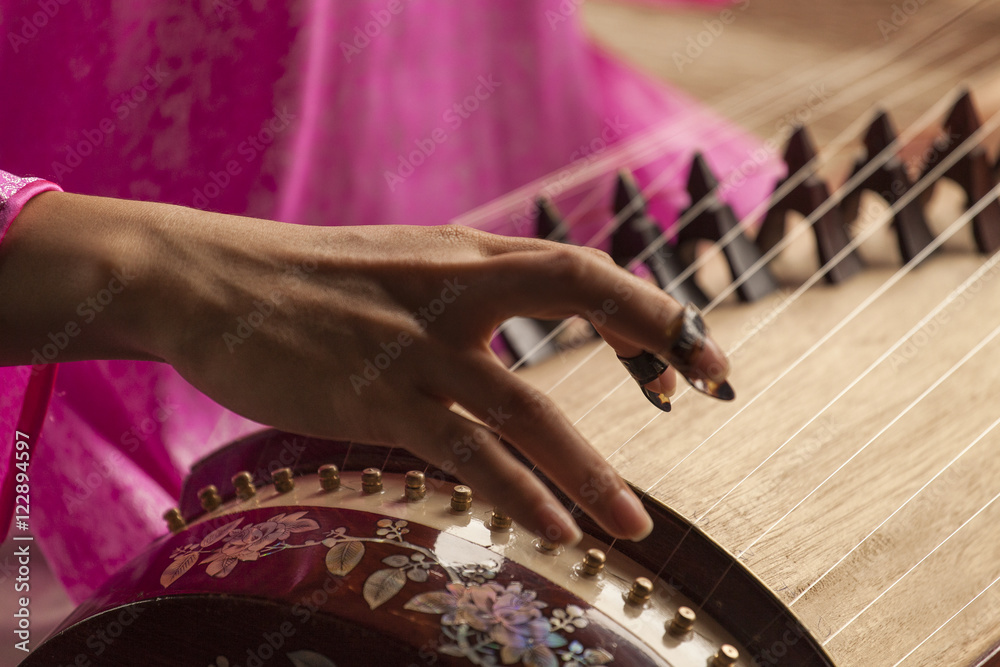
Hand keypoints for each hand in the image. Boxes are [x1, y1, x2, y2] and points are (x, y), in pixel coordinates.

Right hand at [1, 192, 730, 544]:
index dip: (643, 307)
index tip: (685, 361)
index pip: (579, 268)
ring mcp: (416, 346)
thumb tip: (508, 343)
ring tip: (635, 526)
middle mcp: (453, 290)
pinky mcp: (377, 398)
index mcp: (464, 255)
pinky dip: (516, 492)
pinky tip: (555, 530)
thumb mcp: (399, 271)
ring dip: (590, 467)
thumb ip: (460, 297)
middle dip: (654, 331)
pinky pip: (465, 451)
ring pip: (526, 404)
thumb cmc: (306, 283)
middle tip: (713, 381)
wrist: (207, 280)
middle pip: (578, 289)